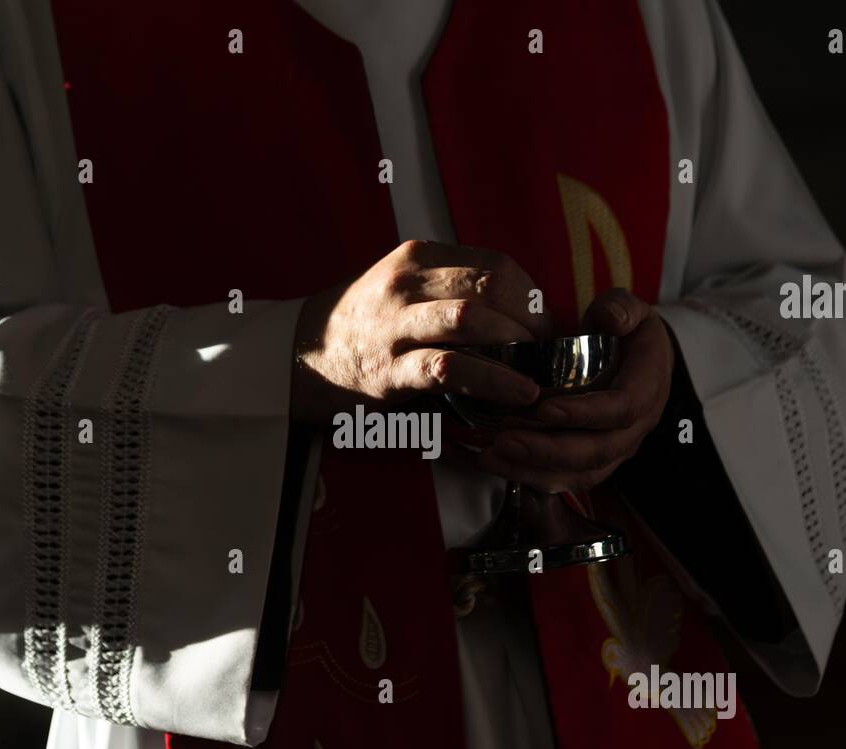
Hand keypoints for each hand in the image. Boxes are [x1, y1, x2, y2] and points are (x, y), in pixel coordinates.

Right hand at [290, 240, 551, 422]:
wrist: (298, 357)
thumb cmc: (364, 326)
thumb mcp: (403, 288)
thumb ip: (451, 289)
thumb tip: (520, 310)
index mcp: (416, 258)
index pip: (494, 264)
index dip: (530, 295)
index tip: (543, 322)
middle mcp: (405, 283)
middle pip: (490, 286)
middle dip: (531, 319)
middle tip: (547, 349)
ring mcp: (395, 326)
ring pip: (473, 320)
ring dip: (517, 345)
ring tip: (538, 370)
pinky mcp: (391, 371)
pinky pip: (453, 369)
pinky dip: (495, 381)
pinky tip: (518, 393)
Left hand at [477, 288, 673, 492]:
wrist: (641, 363)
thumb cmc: (630, 334)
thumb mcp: (631, 311)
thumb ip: (620, 308)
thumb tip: (609, 318)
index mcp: (646, 389)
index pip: (620, 409)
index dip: (584, 413)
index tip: (544, 408)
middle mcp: (634, 428)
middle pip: (596, 452)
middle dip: (548, 450)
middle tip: (505, 440)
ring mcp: (616, 450)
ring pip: (580, 473)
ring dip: (534, 470)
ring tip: (492, 455)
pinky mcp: (595, 462)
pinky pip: (568, 480)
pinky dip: (532, 478)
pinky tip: (498, 464)